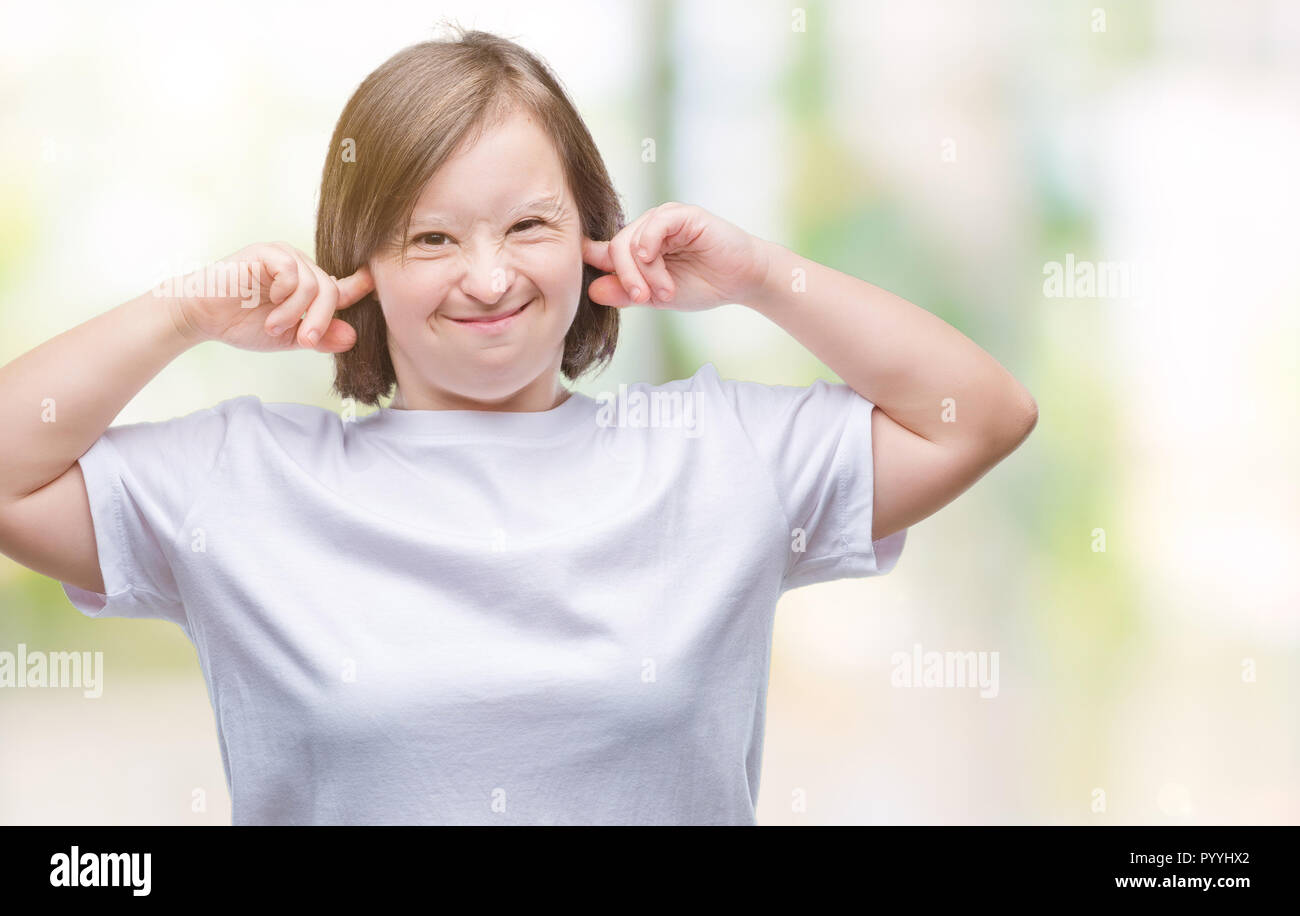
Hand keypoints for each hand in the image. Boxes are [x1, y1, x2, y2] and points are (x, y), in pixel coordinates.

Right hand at [169, 242, 373, 351]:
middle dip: (321, 321)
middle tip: (303, 341)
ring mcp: (285, 256)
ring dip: (296, 314)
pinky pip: (294, 274)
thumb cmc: (242, 324)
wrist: (202, 316)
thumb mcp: (289, 338)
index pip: (344, 286)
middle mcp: (301, 266)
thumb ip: (320, 338)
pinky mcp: (268, 252)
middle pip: (333, 292)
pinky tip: (267, 302)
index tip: (376, 286)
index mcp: (308, 285)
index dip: (362, 288)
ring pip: (316, 285)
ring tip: (273, 326)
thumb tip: (353, 337)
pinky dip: (285, 296)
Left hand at [581, 203, 769, 311]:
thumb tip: (592, 291)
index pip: (603, 252)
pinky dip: (650, 243)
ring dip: (646, 271)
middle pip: (616, 248)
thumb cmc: (704, 285)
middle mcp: (646, 230)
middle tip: (644, 298)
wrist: (742, 280)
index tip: (584, 285)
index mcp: (638, 248)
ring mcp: (663, 219)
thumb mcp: (657, 296)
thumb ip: (627, 292)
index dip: (592, 264)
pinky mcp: (682, 214)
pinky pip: (654, 224)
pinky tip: (654, 259)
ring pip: (633, 240)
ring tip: (667, 292)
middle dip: (626, 277)